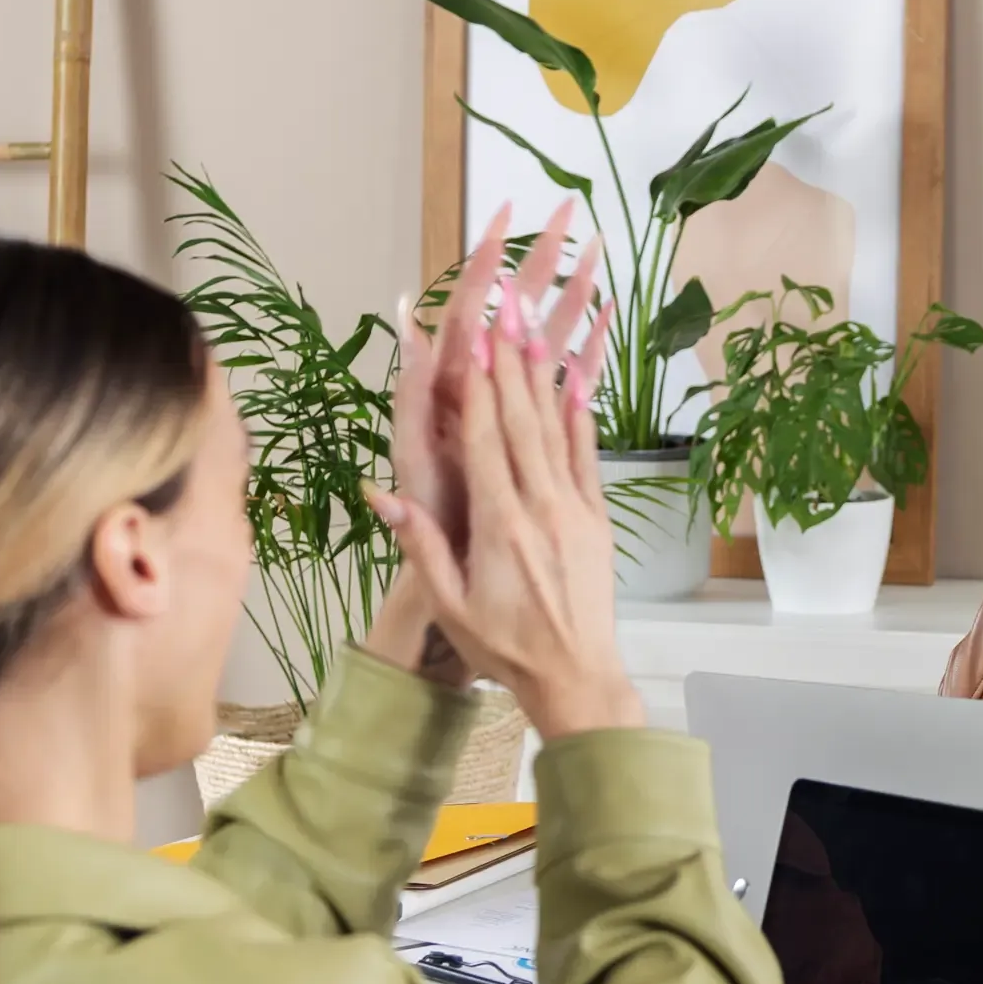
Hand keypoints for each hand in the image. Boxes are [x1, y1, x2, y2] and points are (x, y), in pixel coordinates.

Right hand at [369, 206, 638, 737]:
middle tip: (507, 304)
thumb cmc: (507, 649)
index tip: (473, 338)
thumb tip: (385, 495)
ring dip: (543, 374)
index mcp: (500, 528)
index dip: (478, 387)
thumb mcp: (452, 606)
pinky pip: (588, 458)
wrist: (578, 678)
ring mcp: (575, 511)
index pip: (485, 442)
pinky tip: (579, 380)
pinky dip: (582, 417)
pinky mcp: (597, 520)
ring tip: (536, 324)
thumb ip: (424, 547)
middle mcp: (541, 508)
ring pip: (555, 431)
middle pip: (521, 421)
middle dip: (511, 360)